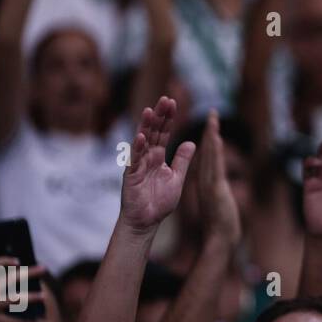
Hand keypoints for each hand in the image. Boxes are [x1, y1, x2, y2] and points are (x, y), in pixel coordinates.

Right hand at [120, 97, 195, 230]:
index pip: (164, 134)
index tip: (173, 103)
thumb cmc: (159, 201)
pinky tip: (141, 137)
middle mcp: (147, 158)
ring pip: (141, 142)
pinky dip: (137, 149)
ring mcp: (137, 165)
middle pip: (153, 133)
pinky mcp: (130, 177)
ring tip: (150, 110)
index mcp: (158, 157)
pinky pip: (134, 161)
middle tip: (166, 100)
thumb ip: (183, 160)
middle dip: (159, 116)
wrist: (147, 222)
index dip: (168, 119)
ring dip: (145, 127)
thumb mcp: (177, 178)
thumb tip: (191, 142)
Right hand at [196, 110, 241, 246]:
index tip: (212, 123)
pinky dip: (214, 151)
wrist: (220, 238)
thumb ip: (217, 187)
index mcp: (206, 181)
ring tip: (214, 118)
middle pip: (208, 150)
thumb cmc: (220, 222)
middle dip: (210, 130)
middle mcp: (205, 179)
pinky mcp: (215, 189)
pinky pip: (214, 165)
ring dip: (212, 135)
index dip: (209, 138)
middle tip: (213, 112)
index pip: (208, 155)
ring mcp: (209, 183)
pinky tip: (216, 138)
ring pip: (210, 154)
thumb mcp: (218, 199)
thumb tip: (219, 181)